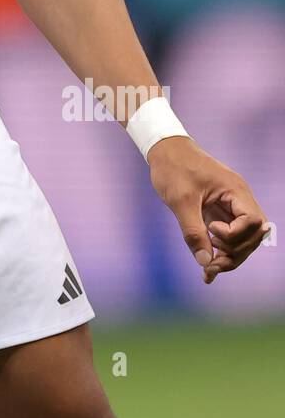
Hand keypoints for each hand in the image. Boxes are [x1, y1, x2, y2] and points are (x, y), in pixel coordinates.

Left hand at [147, 136, 270, 283]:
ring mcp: (230, 205)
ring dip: (229, 256)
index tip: (211, 229)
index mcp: (235, 190)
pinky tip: (207, 269)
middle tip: (210, 264)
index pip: (253, 222)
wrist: (165, 149)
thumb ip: (193, 232)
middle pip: (252, 235)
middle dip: (235, 253)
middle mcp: (238, 198)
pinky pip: (228, 235)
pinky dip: (220, 252)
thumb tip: (205, 262)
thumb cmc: (173, 167)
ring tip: (208, 268)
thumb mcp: (180, 200)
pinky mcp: (220, 211)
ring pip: (243, 239)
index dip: (235, 234)